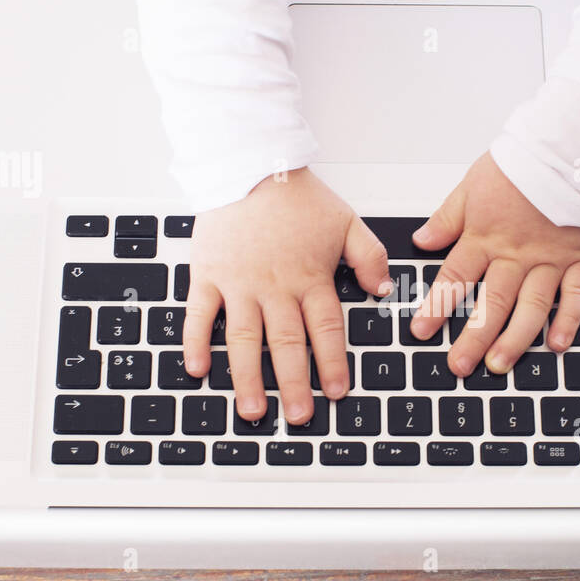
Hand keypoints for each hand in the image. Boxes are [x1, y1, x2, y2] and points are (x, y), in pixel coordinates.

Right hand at [182, 168, 390, 424]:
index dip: (332, 364)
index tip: (336, 393)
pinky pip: (199, 314)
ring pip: (244, 339)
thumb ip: (369, 257)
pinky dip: (195, 342)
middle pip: (286, 344)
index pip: (325, 330)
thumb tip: (383, 290)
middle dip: (294, 384)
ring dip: (248, 377)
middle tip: (299, 417)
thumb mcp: (346, 221)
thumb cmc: (295, 196)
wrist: (248, 163)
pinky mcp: (208, 274)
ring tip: (253, 410)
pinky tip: (198, 369)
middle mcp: (275, 287)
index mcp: (310, 277)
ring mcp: (238, 283)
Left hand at [408, 152, 579, 374]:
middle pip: (491, 303)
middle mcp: (516, 254)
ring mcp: (550, 259)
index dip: (436, 308)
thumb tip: (421, 242)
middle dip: (472, 338)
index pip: (455, 279)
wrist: (571, 144)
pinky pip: (575, 295)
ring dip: (514, 339)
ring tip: (499, 365)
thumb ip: (447, 218)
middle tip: (458, 366)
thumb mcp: (472, 184)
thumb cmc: (523, 162)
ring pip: (530, 307)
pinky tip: (556, 345)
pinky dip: (568, 321)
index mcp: (485, 236)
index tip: (420, 333)